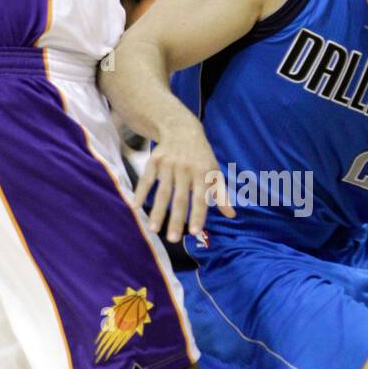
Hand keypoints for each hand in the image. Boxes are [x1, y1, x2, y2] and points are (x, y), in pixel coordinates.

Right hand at [134, 119, 235, 242]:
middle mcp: (186, 169)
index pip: (201, 198)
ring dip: (157, 211)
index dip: (198, 215)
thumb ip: (221, 194)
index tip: (194, 232)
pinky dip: (140, 192)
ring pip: (162, 192)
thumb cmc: (201, 156)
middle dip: (176, 219)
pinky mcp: (154, 161)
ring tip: (153, 229)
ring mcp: (168, 165)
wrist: (182, 129)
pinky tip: (135, 206)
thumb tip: (231, 215)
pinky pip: (146, 179)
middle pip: (180, 198)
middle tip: (172, 239)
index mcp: (203, 173)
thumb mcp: (214, 171)